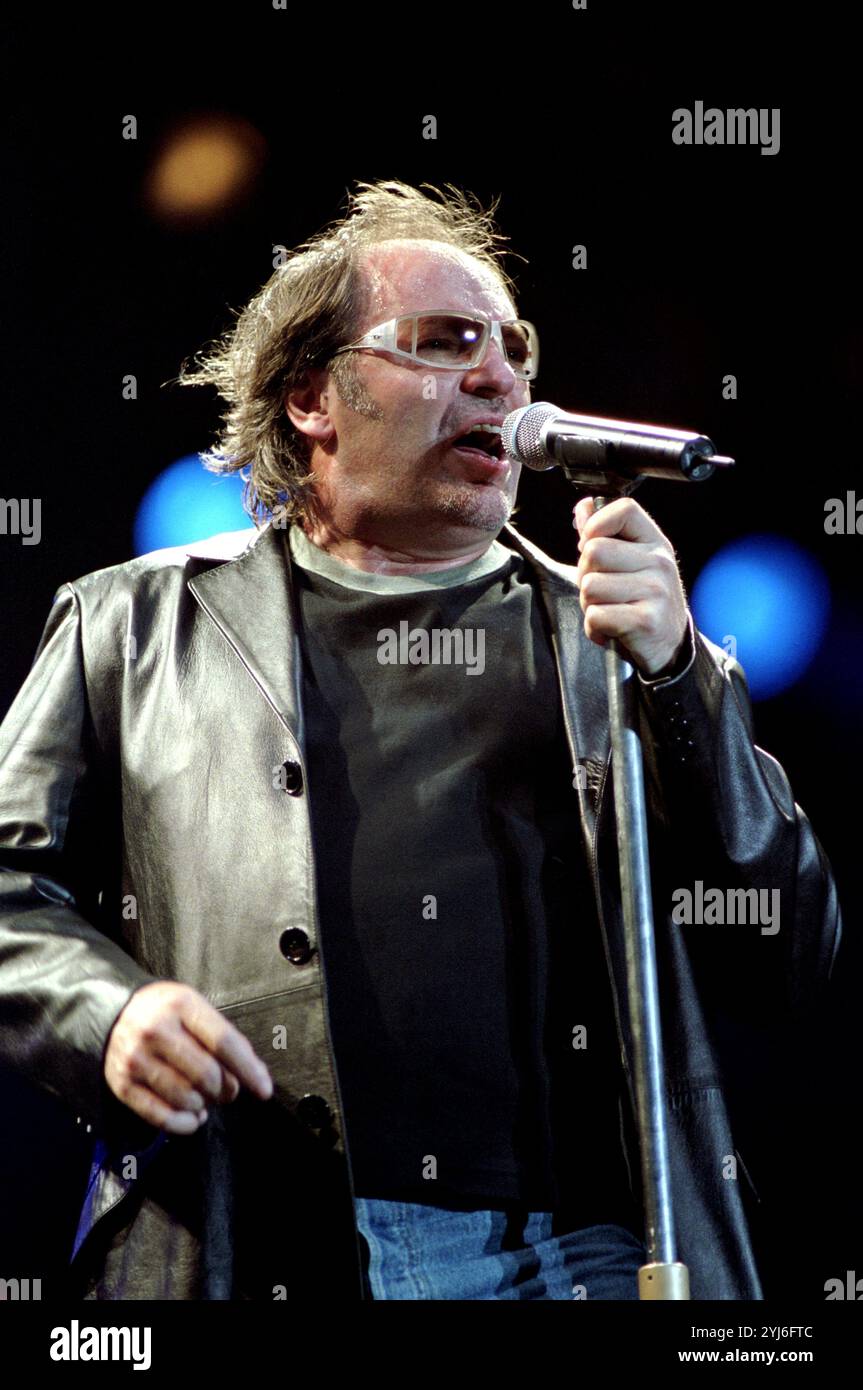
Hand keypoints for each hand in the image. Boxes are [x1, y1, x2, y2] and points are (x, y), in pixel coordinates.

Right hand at [104, 981, 272, 1134]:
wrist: (113, 1012)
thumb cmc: (166, 1012)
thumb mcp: (195, 1008)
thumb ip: (224, 1037)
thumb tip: (254, 1074)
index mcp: (180, 1005)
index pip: (224, 1042)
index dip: (248, 1070)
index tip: (264, 1089)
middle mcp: (155, 1031)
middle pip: (206, 1075)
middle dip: (226, 1090)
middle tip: (227, 1090)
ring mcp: (136, 1059)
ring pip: (186, 1098)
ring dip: (205, 1105)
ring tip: (206, 1098)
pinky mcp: (122, 1085)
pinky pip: (161, 1117)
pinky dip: (184, 1124)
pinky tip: (193, 1115)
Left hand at [573, 495, 689, 677]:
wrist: (671, 646)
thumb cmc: (644, 602)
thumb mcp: (631, 563)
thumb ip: (604, 534)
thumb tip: (583, 506)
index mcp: (654, 543)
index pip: (623, 510)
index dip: (596, 525)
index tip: (592, 545)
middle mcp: (658, 563)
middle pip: (594, 551)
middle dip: (585, 575)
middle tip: (602, 591)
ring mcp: (655, 591)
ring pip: (590, 586)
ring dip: (589, 604)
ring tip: (609, 610)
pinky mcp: (645, 621)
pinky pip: (595, 616)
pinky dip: (594, 628)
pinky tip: (610, 629)